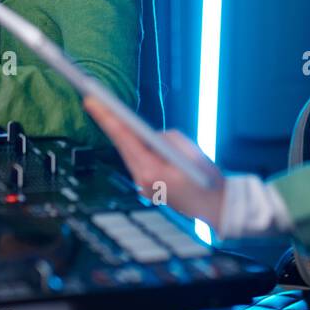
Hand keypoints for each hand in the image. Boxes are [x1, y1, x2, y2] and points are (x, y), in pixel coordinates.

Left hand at [83, 97, 225, 226]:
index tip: (93, 101)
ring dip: (121, 134)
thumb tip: (150, 135)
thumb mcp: (191, 152)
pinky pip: (138, 162)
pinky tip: (127, 134)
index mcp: (152, 172)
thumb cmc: (207, 181)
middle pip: (122, 146)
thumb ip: (166, 139)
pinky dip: (133, 147)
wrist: (216, 208)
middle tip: (94, 101)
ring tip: (107, 112)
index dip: (108, 118)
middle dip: (109, 122)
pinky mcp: (147, 187)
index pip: (125, 139)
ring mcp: (143, 187)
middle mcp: (142, 181)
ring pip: (128, 154)